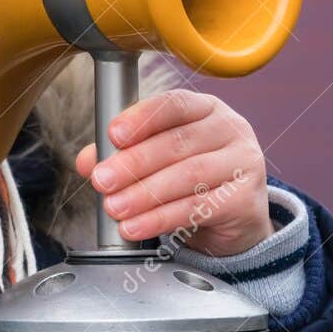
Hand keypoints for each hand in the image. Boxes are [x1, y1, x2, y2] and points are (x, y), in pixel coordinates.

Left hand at [77, 88, 273, 257]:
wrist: (237, 215)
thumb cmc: (195, 177)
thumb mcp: (160, 158)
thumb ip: (122, 154)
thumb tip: (86, 161)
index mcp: (206, 109)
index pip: (174, 104)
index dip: (142, 118)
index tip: (113, 134)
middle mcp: (230, 129)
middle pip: (178, 142)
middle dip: (134, 163)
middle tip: (102, 180)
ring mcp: (243, 163)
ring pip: (188, 176)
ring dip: (144, 194)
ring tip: (114, 207)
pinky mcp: (246, 199)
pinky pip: (198, 208)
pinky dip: (161, 219)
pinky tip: (135, 227)